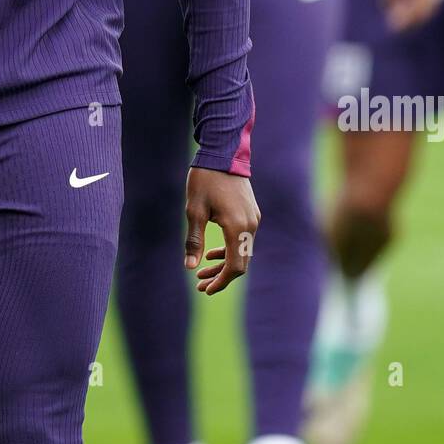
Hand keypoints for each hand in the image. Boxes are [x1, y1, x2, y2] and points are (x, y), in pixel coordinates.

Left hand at [184, 167, 260, 295]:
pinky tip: (214, 252)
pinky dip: (230, 249)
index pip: (235, 267)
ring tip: (202, 272)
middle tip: (200, 285)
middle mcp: (250, 226)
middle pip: (241, 263)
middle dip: (221, 276)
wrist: (222, 153)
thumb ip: (194, 241)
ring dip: (224, 263)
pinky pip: (244, 239)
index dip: (221, 281)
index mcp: (237, 228)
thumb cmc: (205, 180)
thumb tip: (190, 268)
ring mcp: (253, 219)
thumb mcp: (194, 211)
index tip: (205, 290)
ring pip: (242, 251)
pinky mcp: (252, 212)